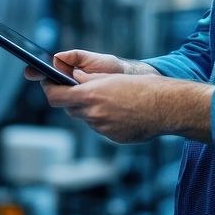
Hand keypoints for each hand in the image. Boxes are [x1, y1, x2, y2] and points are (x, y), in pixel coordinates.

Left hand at [25, 50, 213, 143]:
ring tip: (112, 100)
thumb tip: (72, 78)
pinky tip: (123, 112)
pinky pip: (102, 127)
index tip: (48, 83)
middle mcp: (93, 115)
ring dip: (92, 109)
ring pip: (88, 118)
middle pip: (71, 108)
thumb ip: (87, 79)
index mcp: (90, 96)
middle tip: (84, 89)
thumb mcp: (111, 76)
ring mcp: (103, 129)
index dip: (48, 89)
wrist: (167, 107)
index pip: (55, 96)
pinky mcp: (114, 138)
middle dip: (74, 99)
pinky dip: (107, 119)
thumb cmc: (141, 87)